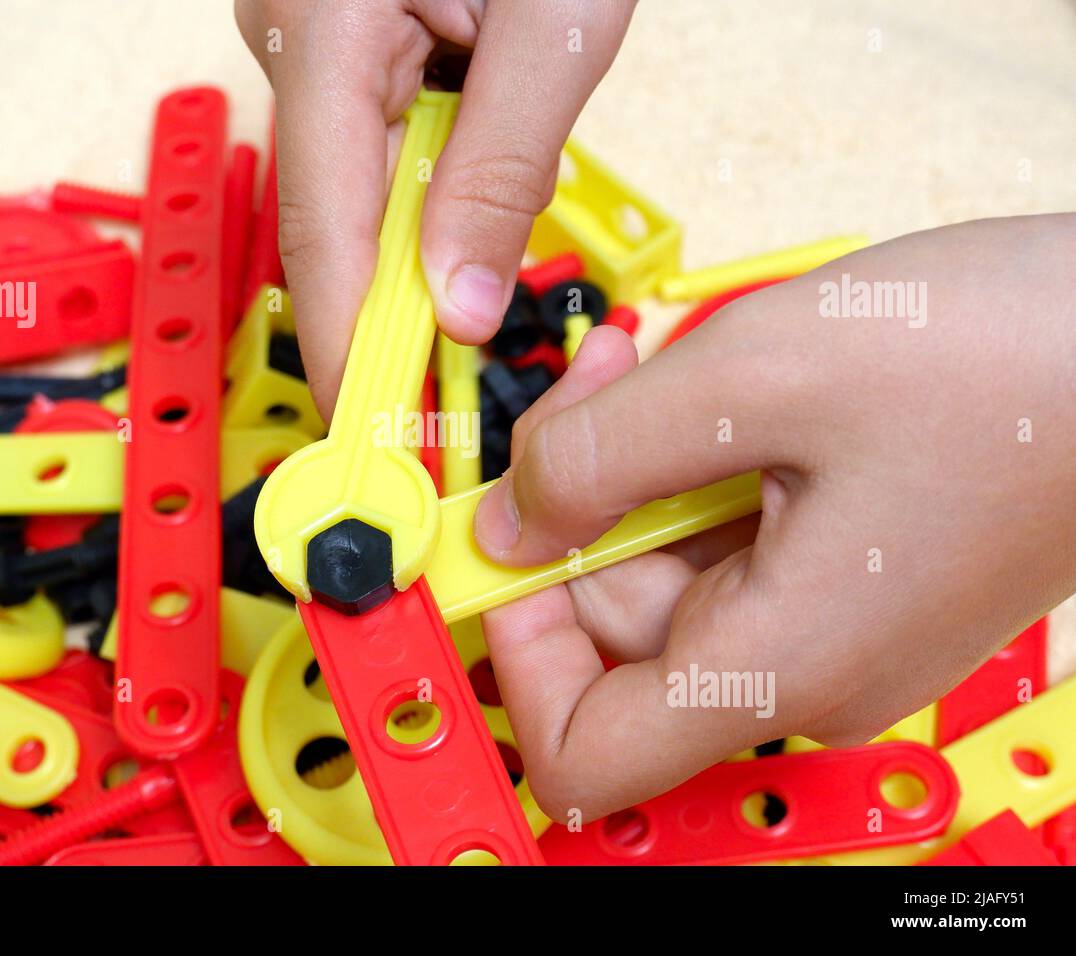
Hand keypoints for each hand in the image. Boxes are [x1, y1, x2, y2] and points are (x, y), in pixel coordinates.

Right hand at [236, 0, 636, 416]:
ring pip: (359, 189)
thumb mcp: (555, 27)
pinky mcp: (342, 46)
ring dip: (433, 222)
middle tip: (457, 356)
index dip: (345, 346)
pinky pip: (375, 146)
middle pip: (335, 221)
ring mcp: (312, 45)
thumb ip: (503, 167)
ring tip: (501, 183)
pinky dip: (434, 176)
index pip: (321, 231)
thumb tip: (462, 304)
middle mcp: (294, 42)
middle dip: (406, 289)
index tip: (374, 426)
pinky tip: (480, 146)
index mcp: (324, 29)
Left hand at [473, 214, 1075, 822]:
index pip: (580, 747)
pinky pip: (735, 539)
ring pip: (671, 568)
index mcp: (779, 665)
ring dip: (645, 462)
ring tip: (682, 361)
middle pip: (615, 626)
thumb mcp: (750, 380)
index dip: (517, 649)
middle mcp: (805, 671)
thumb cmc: (1006, 359)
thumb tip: (508, 517)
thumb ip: (595, 458)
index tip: (507, 542)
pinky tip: (728, 388)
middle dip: (583, 496)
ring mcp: (835, 626)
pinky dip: (705, 464)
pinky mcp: (855, 577)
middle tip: (600, 377)